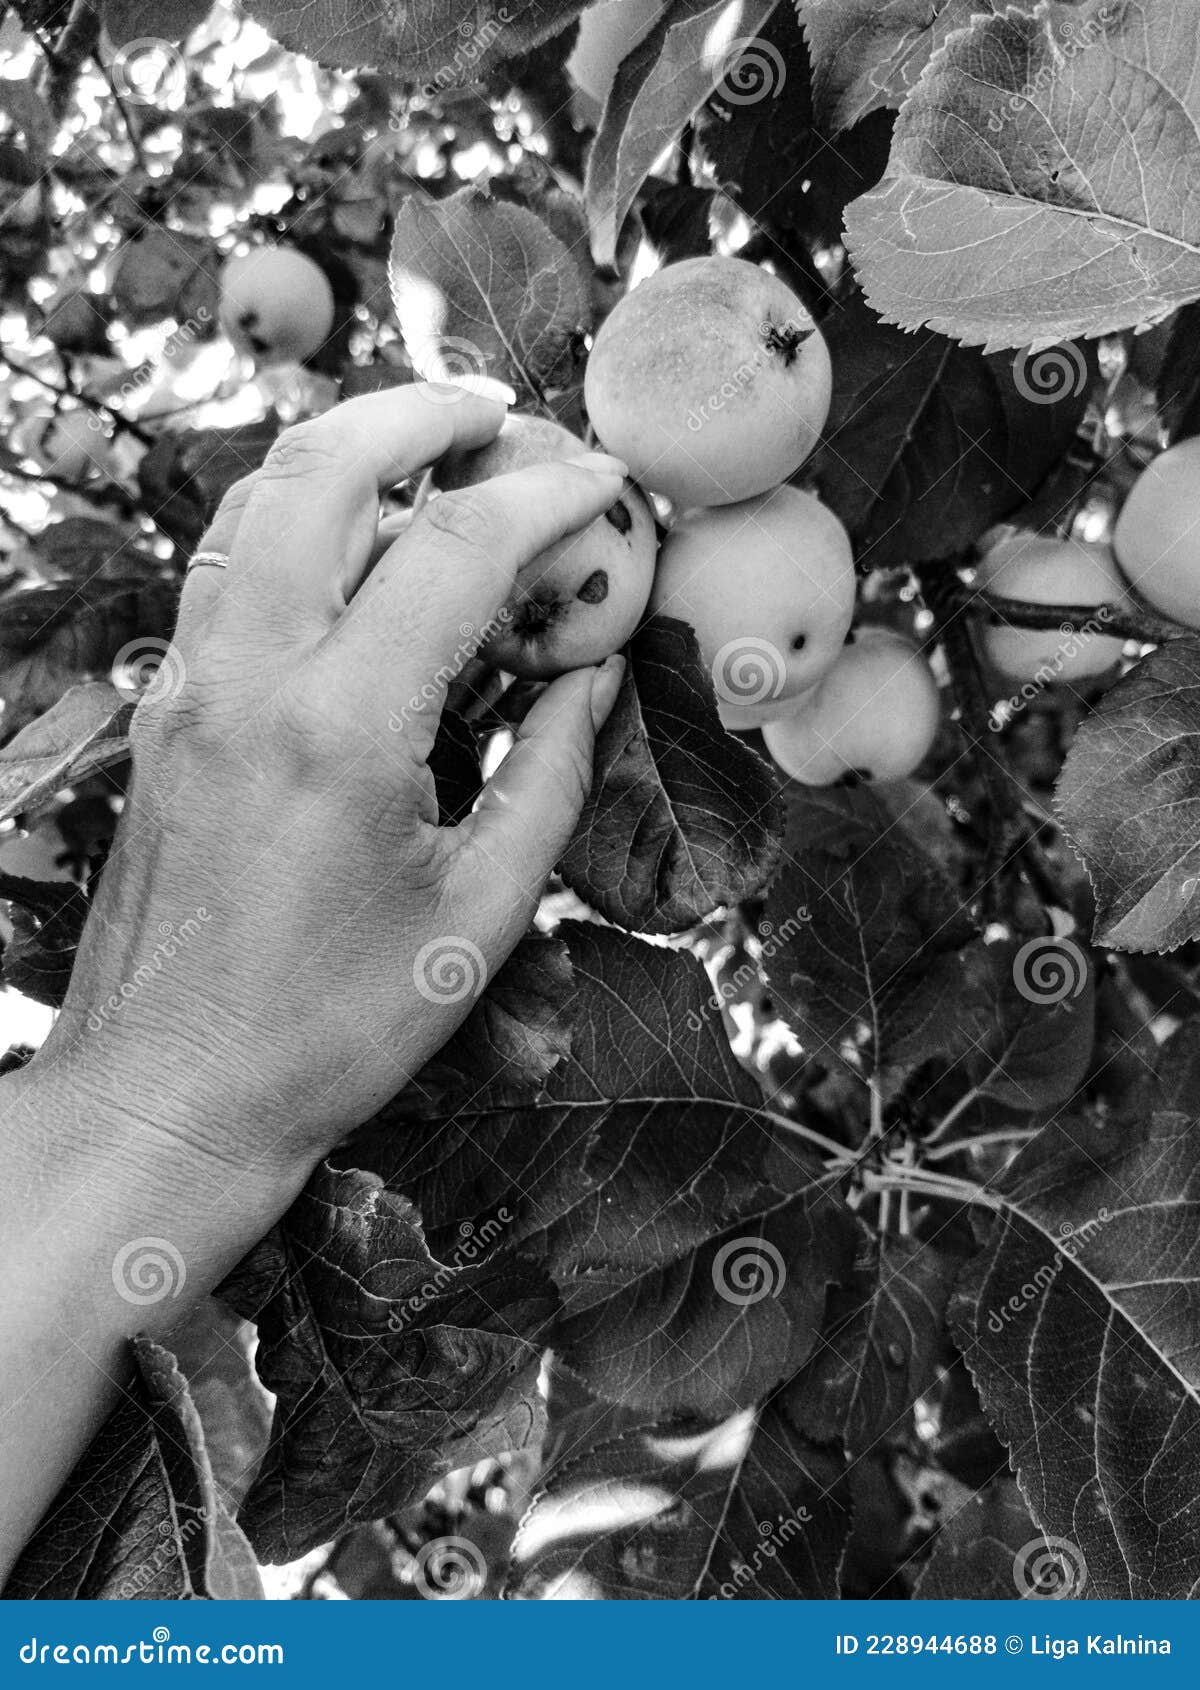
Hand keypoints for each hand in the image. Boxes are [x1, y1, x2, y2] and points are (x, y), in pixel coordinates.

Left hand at [31, 385, 627, 1188]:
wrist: (171, 1090)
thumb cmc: (331, 1027)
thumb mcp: (478, 915)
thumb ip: (545, 778)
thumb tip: (589, 683)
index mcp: (341, 730)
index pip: (455, 547)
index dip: (546, 497)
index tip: (605, 486)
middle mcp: (249, 680)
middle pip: (321, 468)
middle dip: (419, 413)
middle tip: (498, 409)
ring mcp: (190, 687)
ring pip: (252, 500)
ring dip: (343, 449)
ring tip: (426, 446)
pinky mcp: (166, 711)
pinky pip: (224, 566)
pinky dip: (291, 517)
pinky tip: (351, 545)